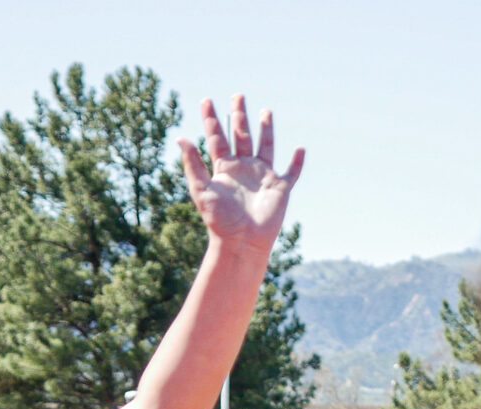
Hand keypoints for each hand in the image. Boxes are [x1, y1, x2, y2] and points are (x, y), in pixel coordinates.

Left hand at [179, 95, 303, 252]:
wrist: (241, 242)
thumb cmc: (219, 220)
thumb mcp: (201, 189)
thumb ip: (192, 164)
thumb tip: (180, 138)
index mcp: (223, 168)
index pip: (217, 138)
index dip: (211, 119)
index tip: (206, 100)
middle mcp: (243, 169)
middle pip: (241, 136)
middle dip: (239, 116)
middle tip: (237, 95)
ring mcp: (262, 177)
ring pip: (265, 146)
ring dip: (266, 129)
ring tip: (265, 111)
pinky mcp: (279, 188)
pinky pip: (291, 173)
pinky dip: (297, 162)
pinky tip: (300, 149)